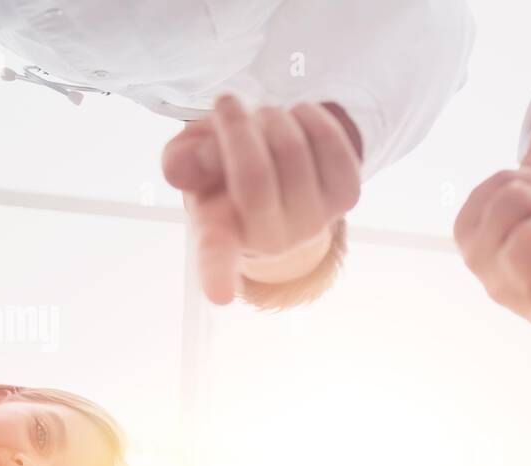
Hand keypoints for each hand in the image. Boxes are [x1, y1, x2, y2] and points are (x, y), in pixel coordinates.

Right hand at [162, 95, 361, 303]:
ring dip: (271, 116)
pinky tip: (297, 119)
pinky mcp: (347, 195)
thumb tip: (182, 169)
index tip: (219, 296)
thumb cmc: (227, 169)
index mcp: (223, 238)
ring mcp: (315, 222)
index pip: (215, 259)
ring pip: (291, 150)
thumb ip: (182, 162)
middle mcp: (272, 242)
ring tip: (263, 117)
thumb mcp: (193, 163)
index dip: (215, 276)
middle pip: (254, 176)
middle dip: (237, 125)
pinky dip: (309, 115)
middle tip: (227, 103)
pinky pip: (328, 140)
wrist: (282, 167)